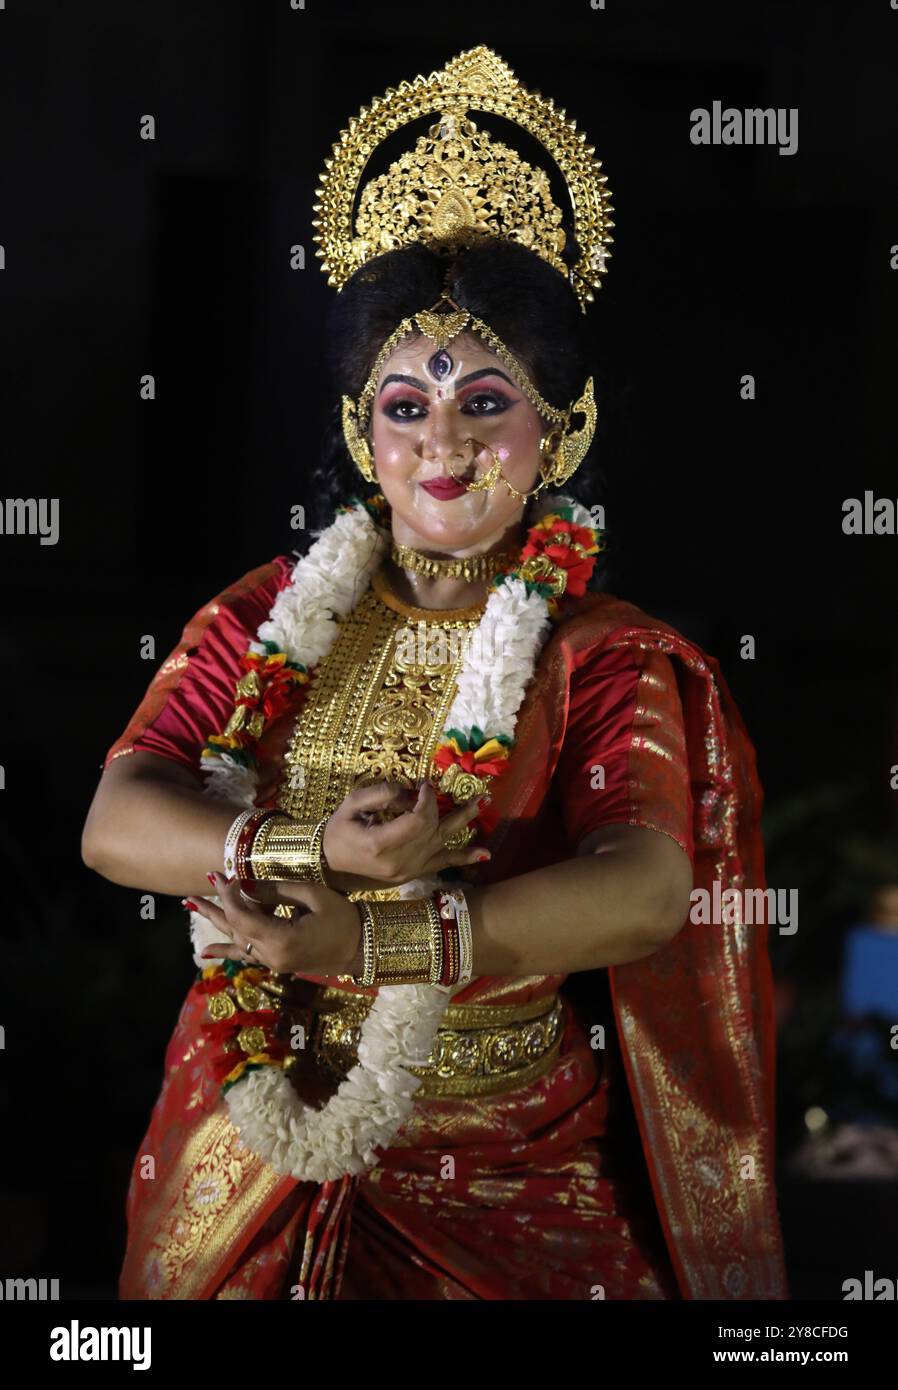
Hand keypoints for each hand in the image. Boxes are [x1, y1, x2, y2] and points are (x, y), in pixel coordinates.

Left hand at [189, 872, 362, 975]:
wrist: (361, 948)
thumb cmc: (344, 918)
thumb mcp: (314, 896)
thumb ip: (277, 891)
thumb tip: (245, 885)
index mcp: (281, 940)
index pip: (242, 915)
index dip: (231, 893)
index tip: (228, 873)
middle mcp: (272, 955)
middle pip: (235, 927)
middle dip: (219, 902)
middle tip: (205, 880)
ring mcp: (273, 962)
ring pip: (236, 939)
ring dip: (214, 920)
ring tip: (190, 904)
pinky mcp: (277, 962)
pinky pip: (246, 956)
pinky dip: (225, 951)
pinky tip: (205, 953)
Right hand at [322, 780, 490, 887]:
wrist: (330, 864)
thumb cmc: (338, 831)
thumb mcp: (351, 805)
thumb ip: (382, 794)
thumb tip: (412, 792)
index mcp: (381, 843)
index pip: (418, 819)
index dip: (427, 799)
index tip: (424, 785)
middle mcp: (399, 861)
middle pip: (432, 829)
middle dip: (445, 806)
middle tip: (462, 789)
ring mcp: (408, 871)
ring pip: (443, 844)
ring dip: (465, 823)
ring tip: (484, 804)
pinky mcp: (413, 875)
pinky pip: (442, 864)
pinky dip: (463, 858)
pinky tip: (484, 854)